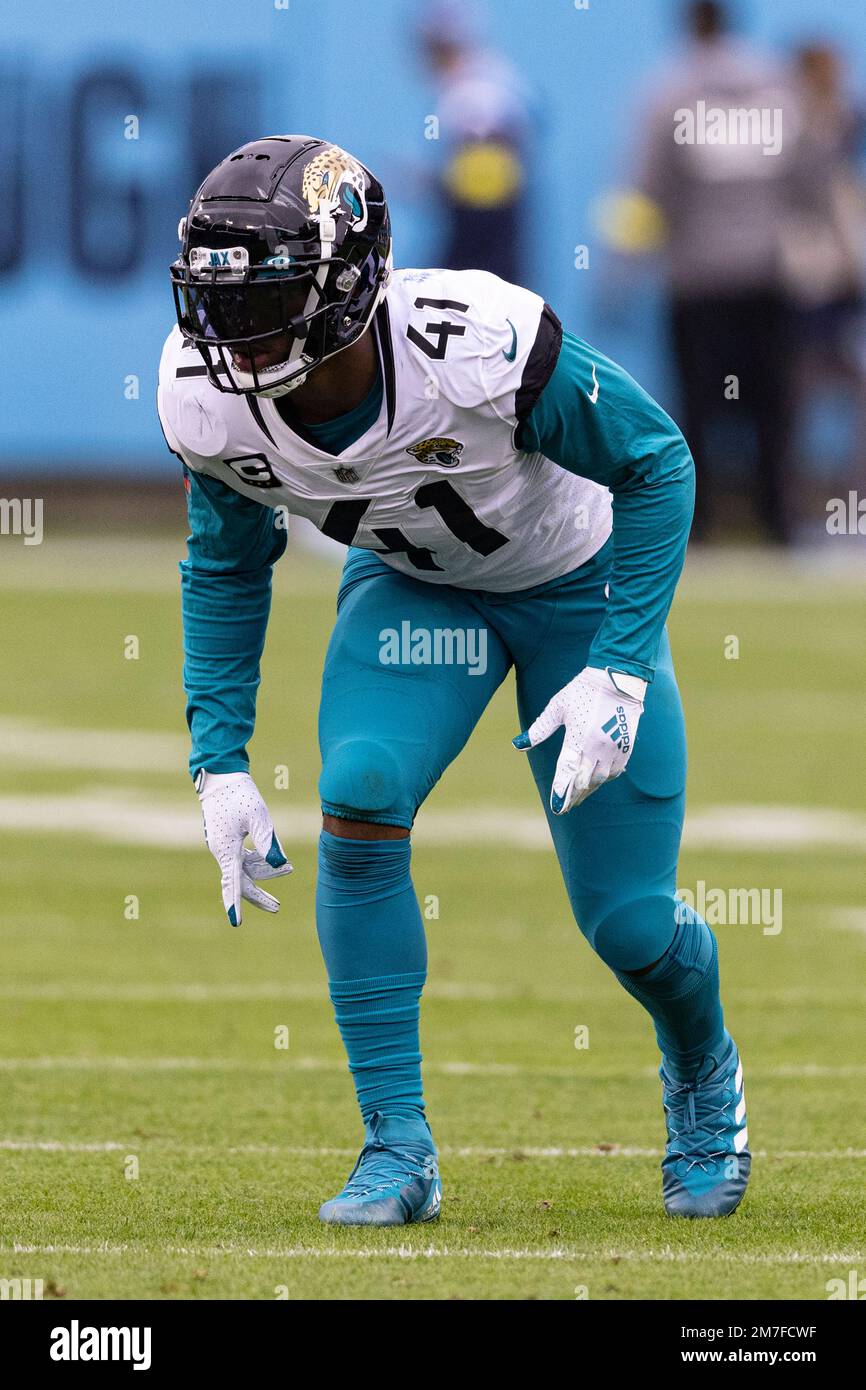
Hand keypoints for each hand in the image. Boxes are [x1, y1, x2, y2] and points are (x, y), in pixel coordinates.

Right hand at [195, 770, 291, 925]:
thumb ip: (268, 841)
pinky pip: (244, 857)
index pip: (232, 882)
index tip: (237, 922)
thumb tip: (279, 863)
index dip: (235, 903)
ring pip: (245, 868)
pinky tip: (273, 860)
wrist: (221, 777)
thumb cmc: (240, 795)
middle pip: (241, 881)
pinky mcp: (227, 839)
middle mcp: (222, 851)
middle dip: (259, 895)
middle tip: (277, 908)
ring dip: (265, 871)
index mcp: (226, 849)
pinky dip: (259, 859)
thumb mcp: (258, 816)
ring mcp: (223, 846)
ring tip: (289, 870)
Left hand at [513, 666, 645, 813]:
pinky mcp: (626, 747)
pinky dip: (603, 779)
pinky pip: (614, 771)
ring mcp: (614, 748)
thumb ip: (539, 729)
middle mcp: (597, 746)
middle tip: (563, 807)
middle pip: (583, 781)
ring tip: (577, 798)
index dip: (560, 791)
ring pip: (599, 779)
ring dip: (587, 790)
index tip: (556, 807)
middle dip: (572, 796)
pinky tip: (595, 781)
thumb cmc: (582, 691)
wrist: (617, 679)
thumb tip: (517, 745)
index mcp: (578, 737)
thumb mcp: (557, 707)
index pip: (566, 771)